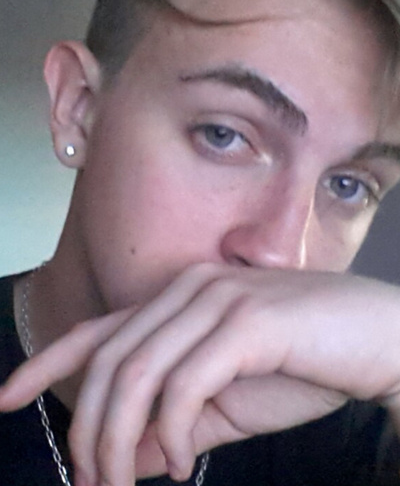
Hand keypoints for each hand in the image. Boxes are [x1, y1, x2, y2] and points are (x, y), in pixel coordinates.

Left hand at [1, 264, 399, 485]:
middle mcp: (191, 288)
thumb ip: (172, 426)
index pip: (100, 330)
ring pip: (138, 371)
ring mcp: (218, 299)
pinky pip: (185, 383)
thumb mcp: (225, 406)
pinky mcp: (248, 320)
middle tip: (94, 485)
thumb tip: (121, 458)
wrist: (375, 339)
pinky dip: (171, 432)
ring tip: (123, 484)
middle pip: (111, 359)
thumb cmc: (303, 366)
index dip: (48, 362)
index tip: (8, 397)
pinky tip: (182, 465)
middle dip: (89, 429)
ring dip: (118, 437)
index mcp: (181, 299)